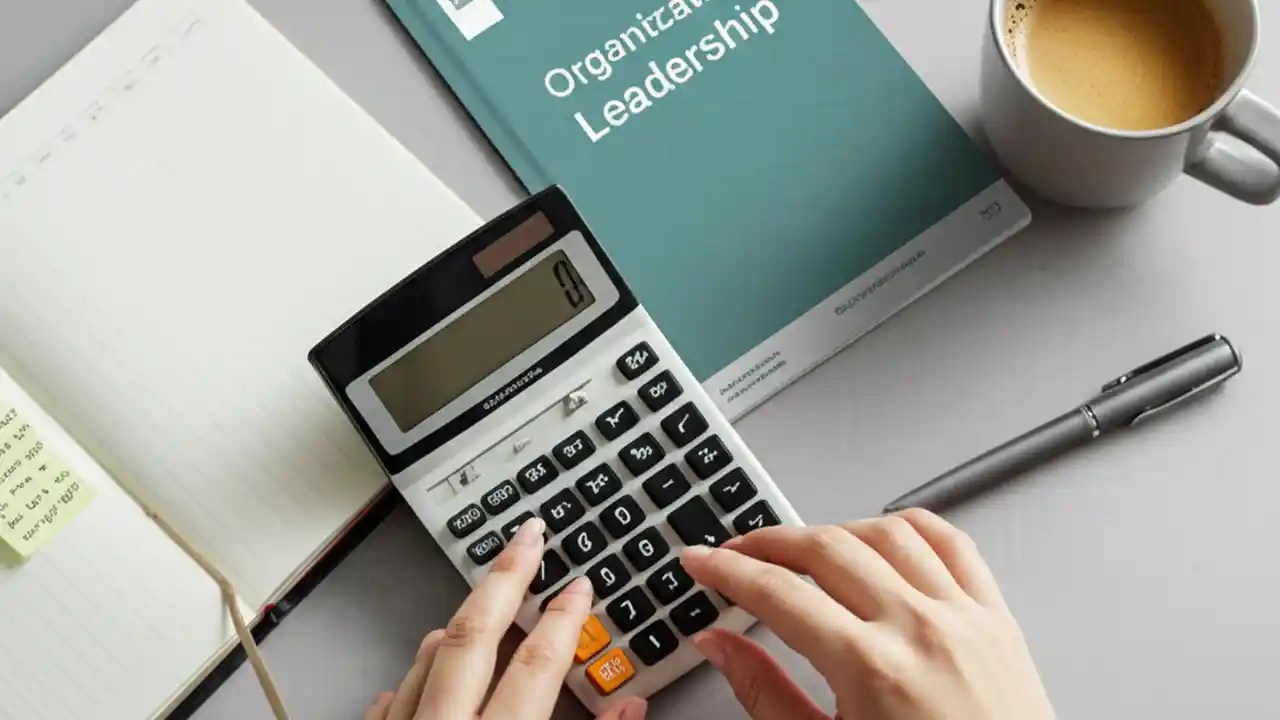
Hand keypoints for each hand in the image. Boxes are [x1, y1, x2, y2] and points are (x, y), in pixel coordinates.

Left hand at [364, 518, 646, 719]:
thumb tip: (628, 708)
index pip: (537, 665)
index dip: (564, 620)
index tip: (579, 587)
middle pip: (473, 636)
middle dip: (505, 577)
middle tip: (528, 536)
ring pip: (426, 661)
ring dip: (458, 626)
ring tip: (483, 599)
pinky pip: (388, 703)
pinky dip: (412, 678)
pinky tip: (426, 664)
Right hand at [680, 509, 1053, 719]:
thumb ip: (766, 694)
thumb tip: (720, 647)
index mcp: (871, 668)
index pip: (778, 593)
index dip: (728, 569)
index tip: (702, 560)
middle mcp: (919, 629)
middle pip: (826, 548)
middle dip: (769, 542)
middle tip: (738, 551)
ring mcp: (964, 618)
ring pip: (886, 532)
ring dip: (835, 529)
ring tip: (804, 547)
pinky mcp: (997, 619)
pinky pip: (952, 543)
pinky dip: (910, 527)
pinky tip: (882, 535)